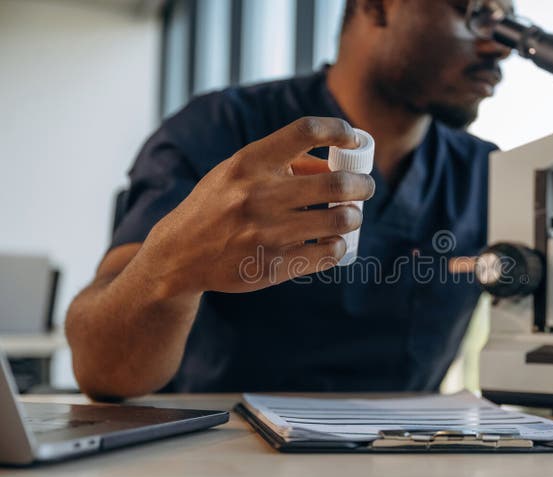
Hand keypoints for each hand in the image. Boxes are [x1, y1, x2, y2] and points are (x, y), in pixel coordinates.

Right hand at [140, 117, 375, 296]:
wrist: (180, 254)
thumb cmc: (218, 205)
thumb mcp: (239, 172)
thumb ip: (284, 164)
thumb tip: (337, 164)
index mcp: (249, 162)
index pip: (305, 131)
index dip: (338, 129)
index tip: (354, 137)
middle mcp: (258, 194)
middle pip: (336, 183)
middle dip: (363, 185)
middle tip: (366, 187)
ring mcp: (267, 232)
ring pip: (339, 221)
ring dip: (353, 217)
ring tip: (350, 217)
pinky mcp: (273, 266)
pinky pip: (327, 253)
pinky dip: (338, 246)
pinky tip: (332, 242)